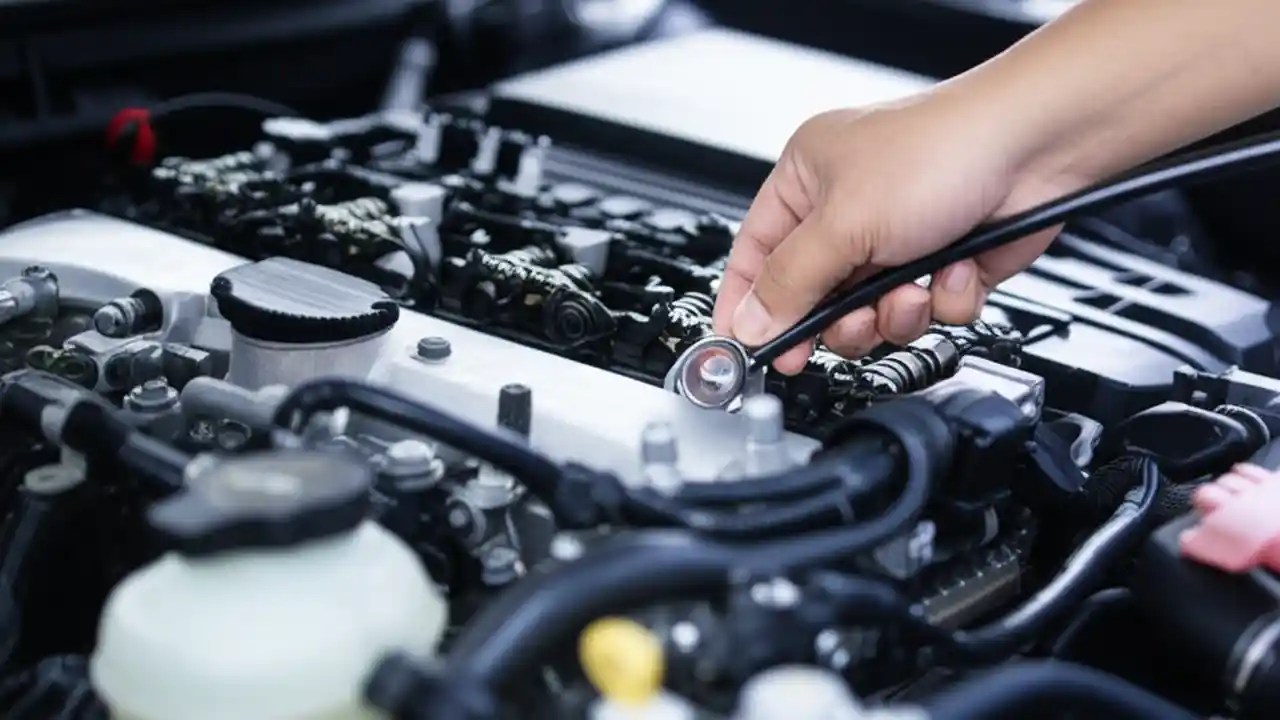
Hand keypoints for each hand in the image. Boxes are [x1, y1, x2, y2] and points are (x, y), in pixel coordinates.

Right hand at [712, 92, 1079, 374]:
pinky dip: (941, 301)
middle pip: (815, 296)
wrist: (1036, 149)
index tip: (742, 349)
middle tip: (844, 331)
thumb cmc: (941, 150)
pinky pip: (924, 311)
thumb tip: (748, 323)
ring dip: (893, 314)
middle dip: (838, 319)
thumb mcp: (843, 222)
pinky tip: (954, 271)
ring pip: (871, 314)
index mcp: (807, 180)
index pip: (756, 254)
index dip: (746, 304)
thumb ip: (789, 282)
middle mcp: (849, 210)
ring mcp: (898, 239)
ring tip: (910, 293)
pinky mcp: (943, 263)